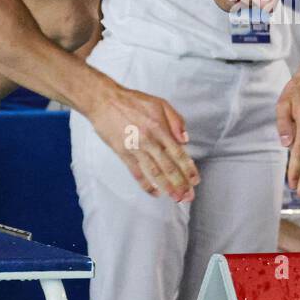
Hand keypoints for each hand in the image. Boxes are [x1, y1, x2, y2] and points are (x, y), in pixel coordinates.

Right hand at [88, 84, 198, 201]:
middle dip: (180, 183)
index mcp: (160, 128)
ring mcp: (136, 148)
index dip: (188, 168)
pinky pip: (136, 172)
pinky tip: (155, 192)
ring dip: (167, 187)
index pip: (178, 153)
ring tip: (176, 198)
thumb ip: (175, 120)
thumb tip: (185, 139)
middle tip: (188, 196)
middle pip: (169, 166)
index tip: (195, 180)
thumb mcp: (160, 103)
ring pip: (155, 172)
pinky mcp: (123, 153)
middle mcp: (150, 140)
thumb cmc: (132, 101)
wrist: (105, 101)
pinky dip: (146, 184)